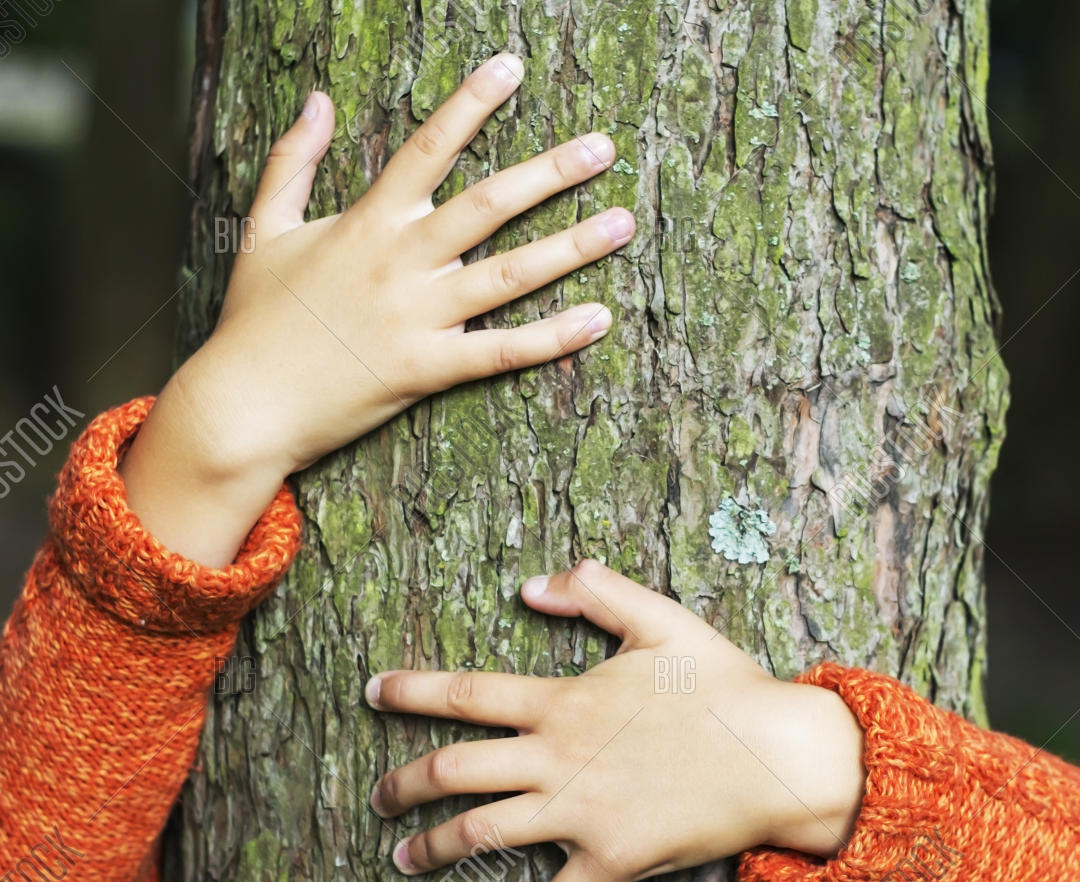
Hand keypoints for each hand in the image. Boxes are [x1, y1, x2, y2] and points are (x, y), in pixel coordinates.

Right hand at [121, 54, 634, 565]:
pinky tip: (599, 319)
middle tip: (603, 147)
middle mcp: (401, 262)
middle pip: (490, 204)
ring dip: (572, 247)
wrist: (243, 404)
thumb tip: (317, 99)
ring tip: (624, 222)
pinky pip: (502, 351)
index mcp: (368, 222)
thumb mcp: (265, 228)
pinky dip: (553, 338)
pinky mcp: (428, 370)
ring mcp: (418, 317)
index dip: (472, 103)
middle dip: (551, 171)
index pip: (429, 147)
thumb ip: (294, 160)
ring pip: (510, 274)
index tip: (512, 68)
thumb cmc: (255, 319)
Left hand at [364, 560, 866, 881]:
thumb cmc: (725, 685)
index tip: (373, 691)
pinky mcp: (611, 860)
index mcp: (564, 701)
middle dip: (401, 785)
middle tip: (378, 797)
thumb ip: (596, 592)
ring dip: (432, 848)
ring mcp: (580, 813)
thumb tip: (532, 584)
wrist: (777, 753)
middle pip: (453, 770)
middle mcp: (557, 758)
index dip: (411, 691)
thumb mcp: (663, 619)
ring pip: (481, 834)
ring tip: (402, 857)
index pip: (467, 694)